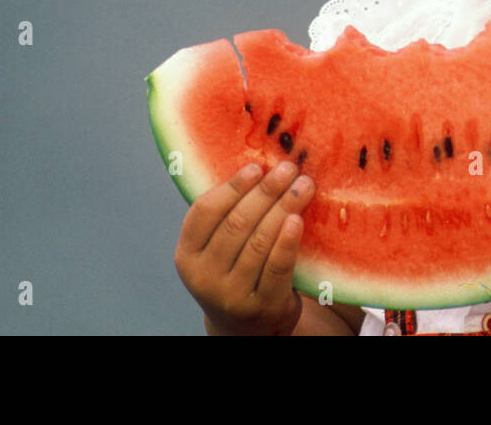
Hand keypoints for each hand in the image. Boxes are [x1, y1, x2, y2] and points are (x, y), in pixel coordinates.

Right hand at [173, 161, 313, 334]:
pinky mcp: (261, 307)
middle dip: (266, 191)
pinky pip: (277, 268)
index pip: (205, 212)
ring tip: (303, 185)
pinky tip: (298, 219)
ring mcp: (231, 295)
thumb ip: (228, 216)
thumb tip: (260, 164)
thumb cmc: (235, 272)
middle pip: (237, 223)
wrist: (245, 326)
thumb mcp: (217, 249)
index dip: (232, 186)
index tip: (257, 167)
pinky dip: (287, 241)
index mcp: (187, 255)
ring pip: (259, 242)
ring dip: (284, 207)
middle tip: (289, 168)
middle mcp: (204, 277)